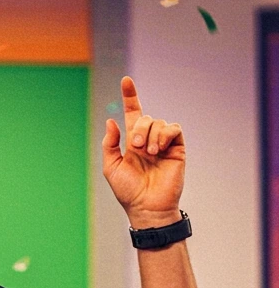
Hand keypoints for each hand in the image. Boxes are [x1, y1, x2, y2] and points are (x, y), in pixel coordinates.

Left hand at [102, 76, 185, 225]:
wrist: (147, 206)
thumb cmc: (128, 191)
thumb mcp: (111, 167)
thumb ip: (110, 144)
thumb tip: (111, 121)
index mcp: (132, 142)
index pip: (132, 114)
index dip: (130, 97)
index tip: (126, 80)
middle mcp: (148, 140)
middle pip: (145, 118)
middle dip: (138, 128)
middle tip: (136, 147)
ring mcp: (163, 143)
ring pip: (158, 122)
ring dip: (150, 135)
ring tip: (149, 153)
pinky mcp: (177, 148)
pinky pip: (173, 129)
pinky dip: (164, 134)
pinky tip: (159, 149)